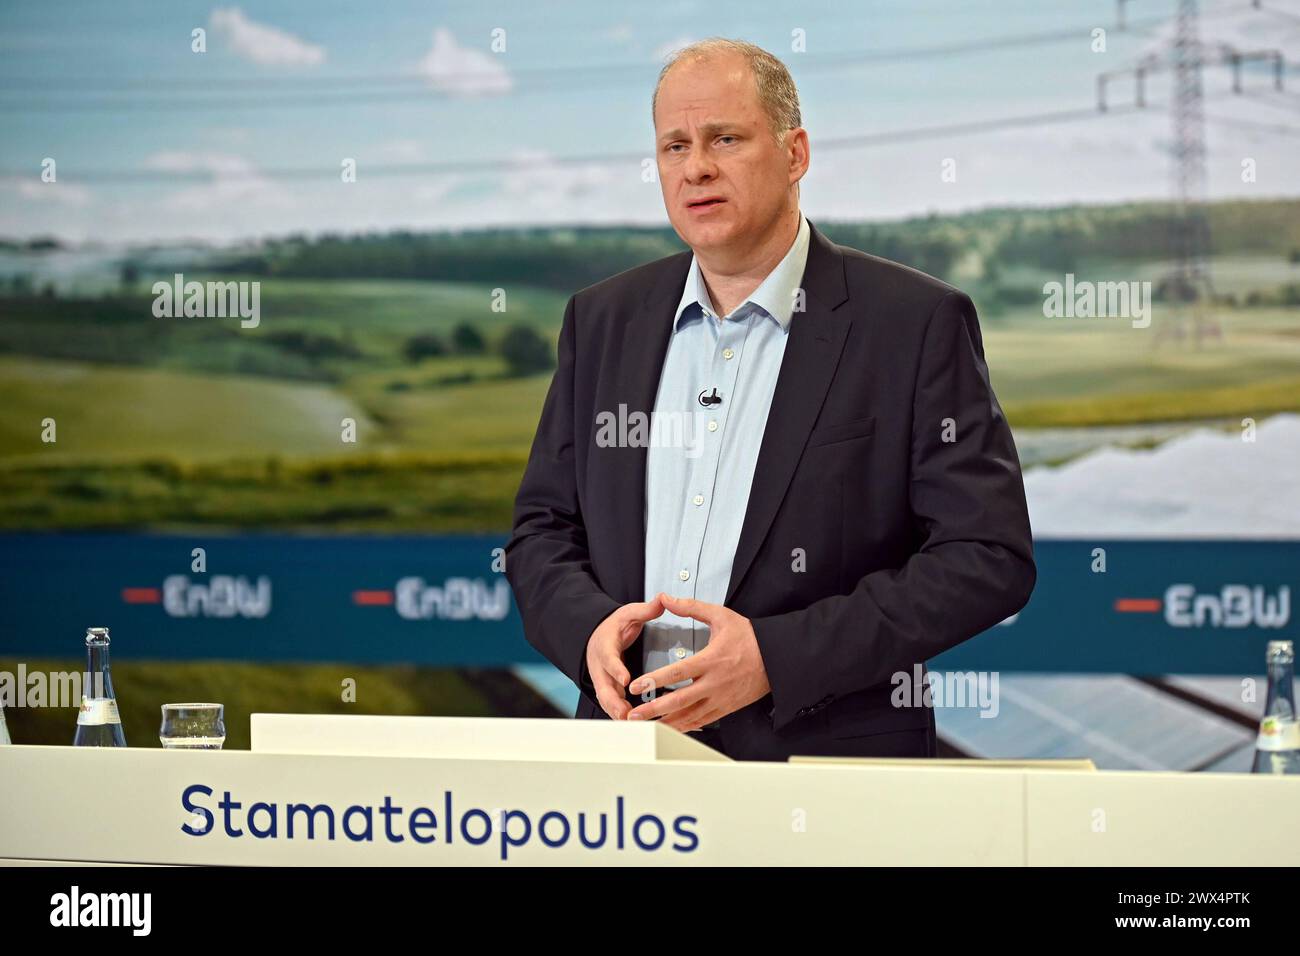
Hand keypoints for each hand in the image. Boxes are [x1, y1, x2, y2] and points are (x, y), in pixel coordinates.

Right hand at [585, 597, 664, 719]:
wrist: (596, 636)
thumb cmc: (614, 626)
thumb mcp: (628, 614)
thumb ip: (646, 609)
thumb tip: (663, 599)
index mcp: (605, 646)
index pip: (609, 659)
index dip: (616, 670)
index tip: (626, 680)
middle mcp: (600, 666)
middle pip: (603, 687)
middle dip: (614, 702)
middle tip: (626, 714)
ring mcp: (601, 680)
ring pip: (606, 700)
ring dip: (617, 713)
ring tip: (633, 726)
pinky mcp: (606, 689)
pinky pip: (611, 705)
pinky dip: (620, 716)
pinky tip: (635, 727)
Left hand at [625, 593, 770, 732]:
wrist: (776, 658)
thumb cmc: (749, 637)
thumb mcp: (721, 616)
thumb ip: (691, 608)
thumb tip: (666, 599)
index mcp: (711, 660)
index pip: (678, 672)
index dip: (655, 680)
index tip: (636, 686)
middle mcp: (714, 683)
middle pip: (680, 700)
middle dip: (654, 710)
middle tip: (634, 715)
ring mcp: (720, 699)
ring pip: (689, 716)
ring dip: (666, 723)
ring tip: (645, 727)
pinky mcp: (725, 708)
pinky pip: (702, 721)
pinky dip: (684, 727)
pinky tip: (669, 729)